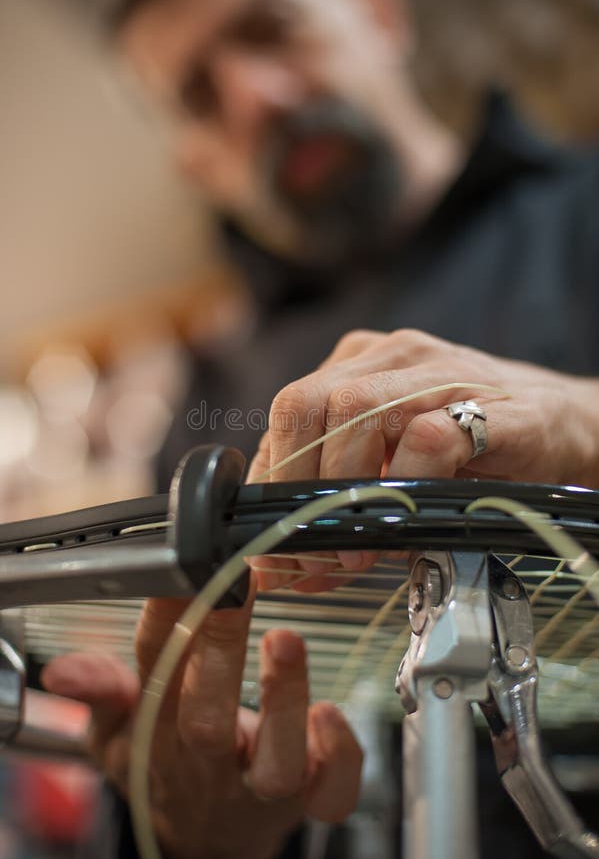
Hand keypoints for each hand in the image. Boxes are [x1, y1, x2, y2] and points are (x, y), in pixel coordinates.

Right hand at [42, 581, 361, 858]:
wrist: (209, 842)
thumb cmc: (167, 768)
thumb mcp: (119, 737)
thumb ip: (101, 695)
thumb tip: (62, 671)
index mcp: (160, 736)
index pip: (154, 670)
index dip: (163, 617)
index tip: (181, 569)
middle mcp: (209, 762)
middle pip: (206, 716)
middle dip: (219, 647)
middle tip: (236, 585)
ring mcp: (260, 786)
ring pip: (276, 760)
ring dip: (284, 700)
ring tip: (286, 640)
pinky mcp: (308, 800)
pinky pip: (330, 792)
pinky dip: (339, 756)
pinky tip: (332, 713)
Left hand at [248, 328, 598, 584]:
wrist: (570, 428)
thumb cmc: (479, 452)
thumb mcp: (398, 474)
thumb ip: (343, 508)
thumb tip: (286, 568)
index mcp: (358, 368)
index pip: (286, 416)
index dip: (271, 484)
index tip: (272, 543)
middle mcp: (387, 357)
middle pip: (301, 403)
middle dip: (291, 484)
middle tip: (308, 545)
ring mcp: (433, 370)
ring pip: (351, 409)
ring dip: (342, 488)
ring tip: (357, 545)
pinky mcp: (481, 399)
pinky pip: (425, 435)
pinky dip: (404, 483)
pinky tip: (408, 514)